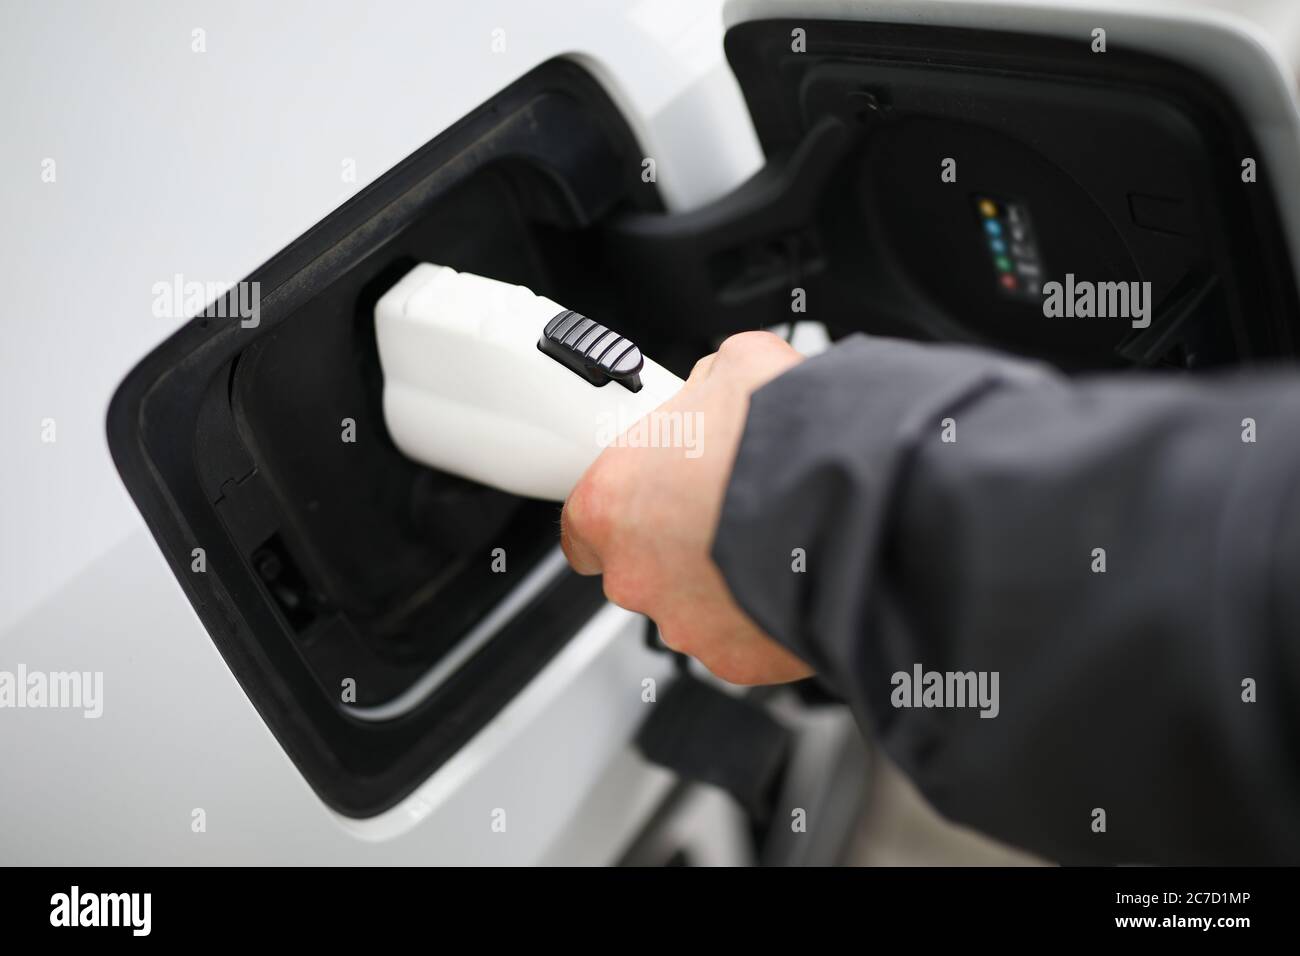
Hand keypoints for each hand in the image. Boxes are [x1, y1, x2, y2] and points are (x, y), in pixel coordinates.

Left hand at [560, 331, 813, 684]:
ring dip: (726, 581)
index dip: (622, 508)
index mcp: (612, 503)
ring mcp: (686, 625)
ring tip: (774, 540)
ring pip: (695, 607)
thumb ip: (709, 388)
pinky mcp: (738, 661)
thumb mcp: (737, 370)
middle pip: (642, 567)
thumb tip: (724, 387)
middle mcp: (635, 574)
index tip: (649, 499)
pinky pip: (746, 637)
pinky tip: (800, 577)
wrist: (856, 501)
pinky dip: (768, 614)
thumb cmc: (785, 438)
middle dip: (682, 544)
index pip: (583, 523)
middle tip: (731, 510)